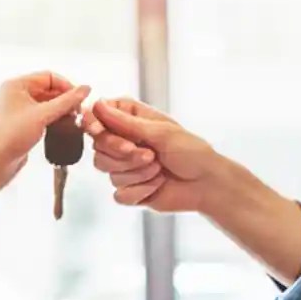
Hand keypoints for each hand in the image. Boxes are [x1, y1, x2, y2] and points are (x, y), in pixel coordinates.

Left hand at [0, 71, 90, 223]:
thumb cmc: (12, 135)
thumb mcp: (43, 115)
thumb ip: (66, 101)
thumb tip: (86, 88)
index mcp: (16, 85)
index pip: (49, 76)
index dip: (66, 85)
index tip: (79, 99)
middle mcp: (16, 94)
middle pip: (48, 89)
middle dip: (65, 99)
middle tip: (78, 113)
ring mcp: (18, 110)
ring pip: (46, 104)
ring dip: (60, 111)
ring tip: (74, 121)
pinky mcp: (21, 124)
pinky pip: (42, 116)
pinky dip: (53, 120)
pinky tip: (63, 129)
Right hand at [82, 97, 219, 212]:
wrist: (206, 184)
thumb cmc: (191, 151)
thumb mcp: (160, 132)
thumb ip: (126, 122)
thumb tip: (97, 105)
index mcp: (131, 120)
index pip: (98, 117)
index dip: (94, 124)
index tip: (99, 130)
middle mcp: (124, 141)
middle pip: (98, 147)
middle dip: (122, 153)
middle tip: (149, 154)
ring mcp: (125, 167)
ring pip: (107, 170)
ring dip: (137, 172)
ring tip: (159, 168)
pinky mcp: (129, 190)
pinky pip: (118, 193)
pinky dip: (140, 190)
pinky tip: (158, 185)